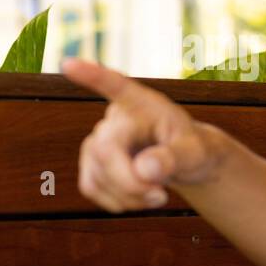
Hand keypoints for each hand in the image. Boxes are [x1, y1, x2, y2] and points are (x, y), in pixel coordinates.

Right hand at [62, 58, 220, 211]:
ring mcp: (97, 140)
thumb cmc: (193, 150)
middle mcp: (114, 118)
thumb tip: (144, 169)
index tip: (70, 64)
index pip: (116, 85)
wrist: (185, 162)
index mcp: (143, 104)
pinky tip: (139, 198)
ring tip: (158, 196)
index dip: (93, 75)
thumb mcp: (195, 152)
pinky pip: (92, 187)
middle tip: (161, 198)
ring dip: (129, 196)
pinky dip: (117, 202)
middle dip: (131, 183)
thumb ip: (174, 158)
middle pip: (104, 152)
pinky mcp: (91, 163)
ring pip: (97, 175)